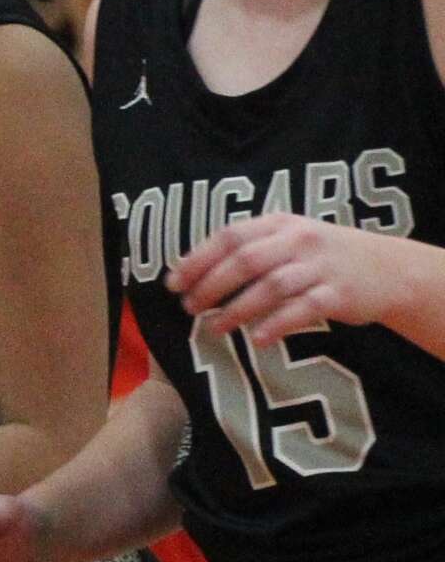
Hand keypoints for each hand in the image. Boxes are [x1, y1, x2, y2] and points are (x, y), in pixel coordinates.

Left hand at [166, 212, 402, 345]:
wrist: (387, 268)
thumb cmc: (320, 255)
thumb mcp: (287, 238)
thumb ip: (249, 248)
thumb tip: (193, 271)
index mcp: (278, 223)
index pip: (229, 236)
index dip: (198, 259)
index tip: (173, 283)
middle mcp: (298, 240)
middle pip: (245, 260)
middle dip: (211, 285)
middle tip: (189, 307)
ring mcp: (319, 267)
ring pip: (271, 286)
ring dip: (238, 308)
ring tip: (215, 327)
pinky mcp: (339, 295)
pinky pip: (302, 310)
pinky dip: (276, 324)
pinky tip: (257, 338)